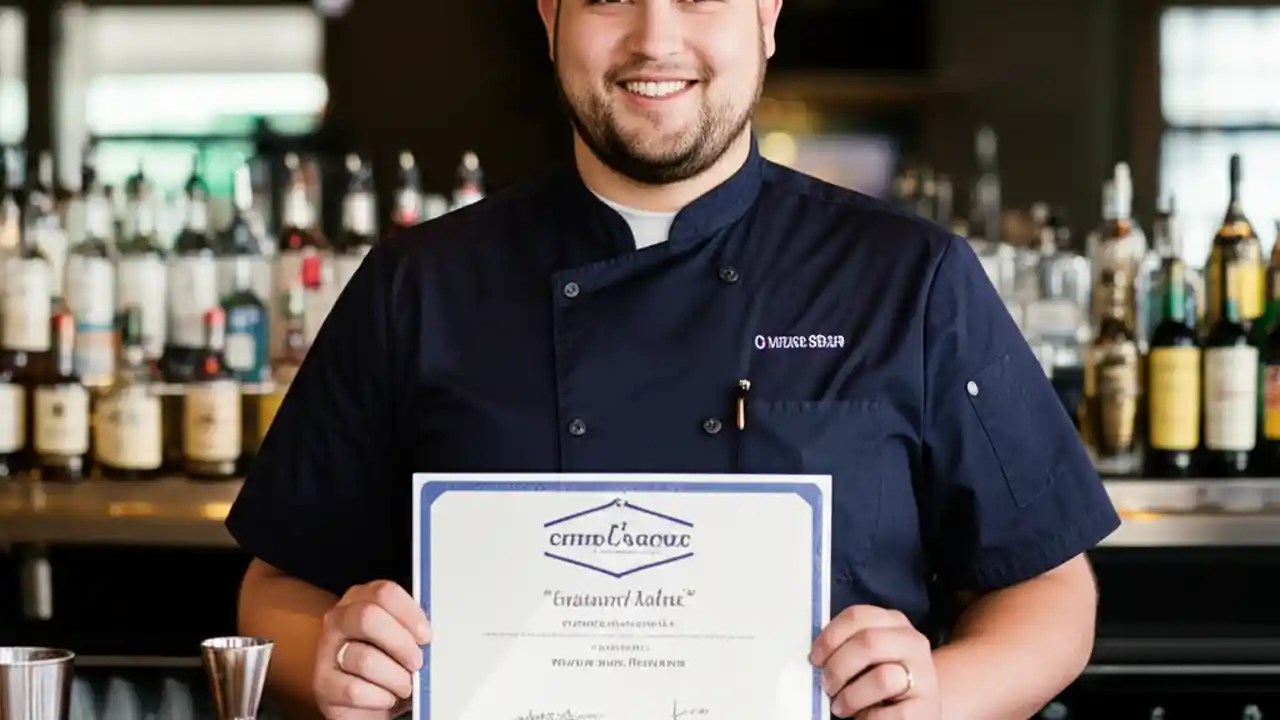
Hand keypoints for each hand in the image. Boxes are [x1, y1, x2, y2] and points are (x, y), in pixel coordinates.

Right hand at [314, 580, 431, 719]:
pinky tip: (387, 698)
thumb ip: (413, 630)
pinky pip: (354, 690)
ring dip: (394, 677)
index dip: (409, 614)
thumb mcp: (403, 639)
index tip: (426, 636)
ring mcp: (327, 650)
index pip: (385, 593)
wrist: (368, 701)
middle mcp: (340, 618)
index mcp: (363, 598)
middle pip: (368, 617)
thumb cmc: (390, 663)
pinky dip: (379, 698)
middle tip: (417, 662)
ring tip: (404, 686)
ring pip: (365, 659)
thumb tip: (429, 636)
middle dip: (400, 643)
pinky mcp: (322, 683)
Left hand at [810, 605, 938, 719]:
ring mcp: (924, 675)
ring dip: (851, 696)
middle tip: (826, 685)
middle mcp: (913, 643)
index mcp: (894, 622)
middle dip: (838, 666)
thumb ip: (848, 646)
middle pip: (869, 642)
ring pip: (882, 677)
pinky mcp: (925, 708)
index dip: (830, 636)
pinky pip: (889, 713)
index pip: (857, 616)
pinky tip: (863, 717)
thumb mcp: (869, 654)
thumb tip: (816, 657)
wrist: (920, 706)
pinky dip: (868, 717)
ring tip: (840, 707)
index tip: (815, 658)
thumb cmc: (882, 676)